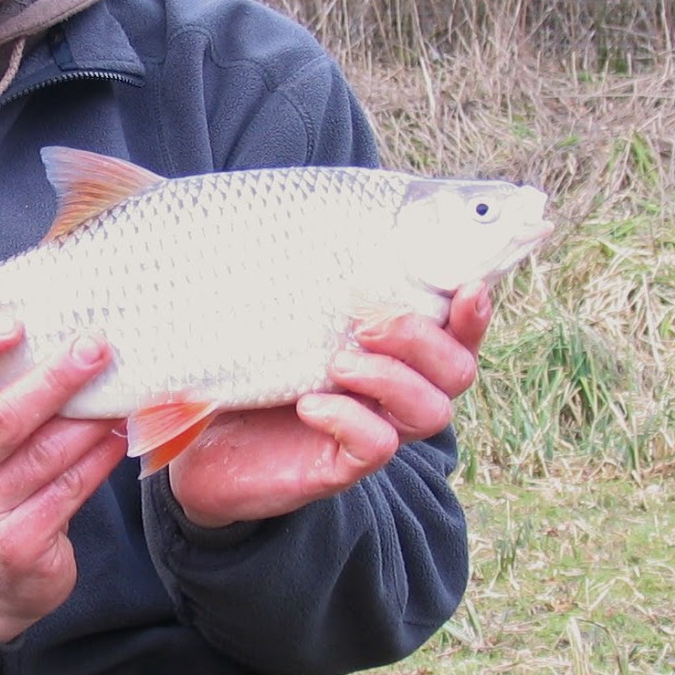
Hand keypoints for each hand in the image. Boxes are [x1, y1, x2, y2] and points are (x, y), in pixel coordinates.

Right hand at [0, 324, 126, 642]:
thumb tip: (58, 333)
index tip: (15, 325)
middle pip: (0, 418)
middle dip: (55, 379)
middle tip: (94, 348)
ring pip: (43, 454)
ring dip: (89, 419)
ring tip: (119, 392)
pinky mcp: (16, 546)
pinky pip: (68, 489)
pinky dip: (99, 458)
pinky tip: (117, 437)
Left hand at [167, 281, 494, 528]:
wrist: (200, 440)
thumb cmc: (248, 361)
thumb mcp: (280, 311)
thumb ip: (310, 276)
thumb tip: (314, 209)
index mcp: (393, 348)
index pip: (457, 332)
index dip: (475, 314)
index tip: (468, 288)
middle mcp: (395, 390)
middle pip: (457, 372)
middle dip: (421, 340)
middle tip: (365, 324)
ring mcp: (373, 427)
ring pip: (431, 412)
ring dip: (390, 379)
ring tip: (336, 364)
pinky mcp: (342, 465)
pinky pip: (378, 447)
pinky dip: (351, 419)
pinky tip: (310, 405)